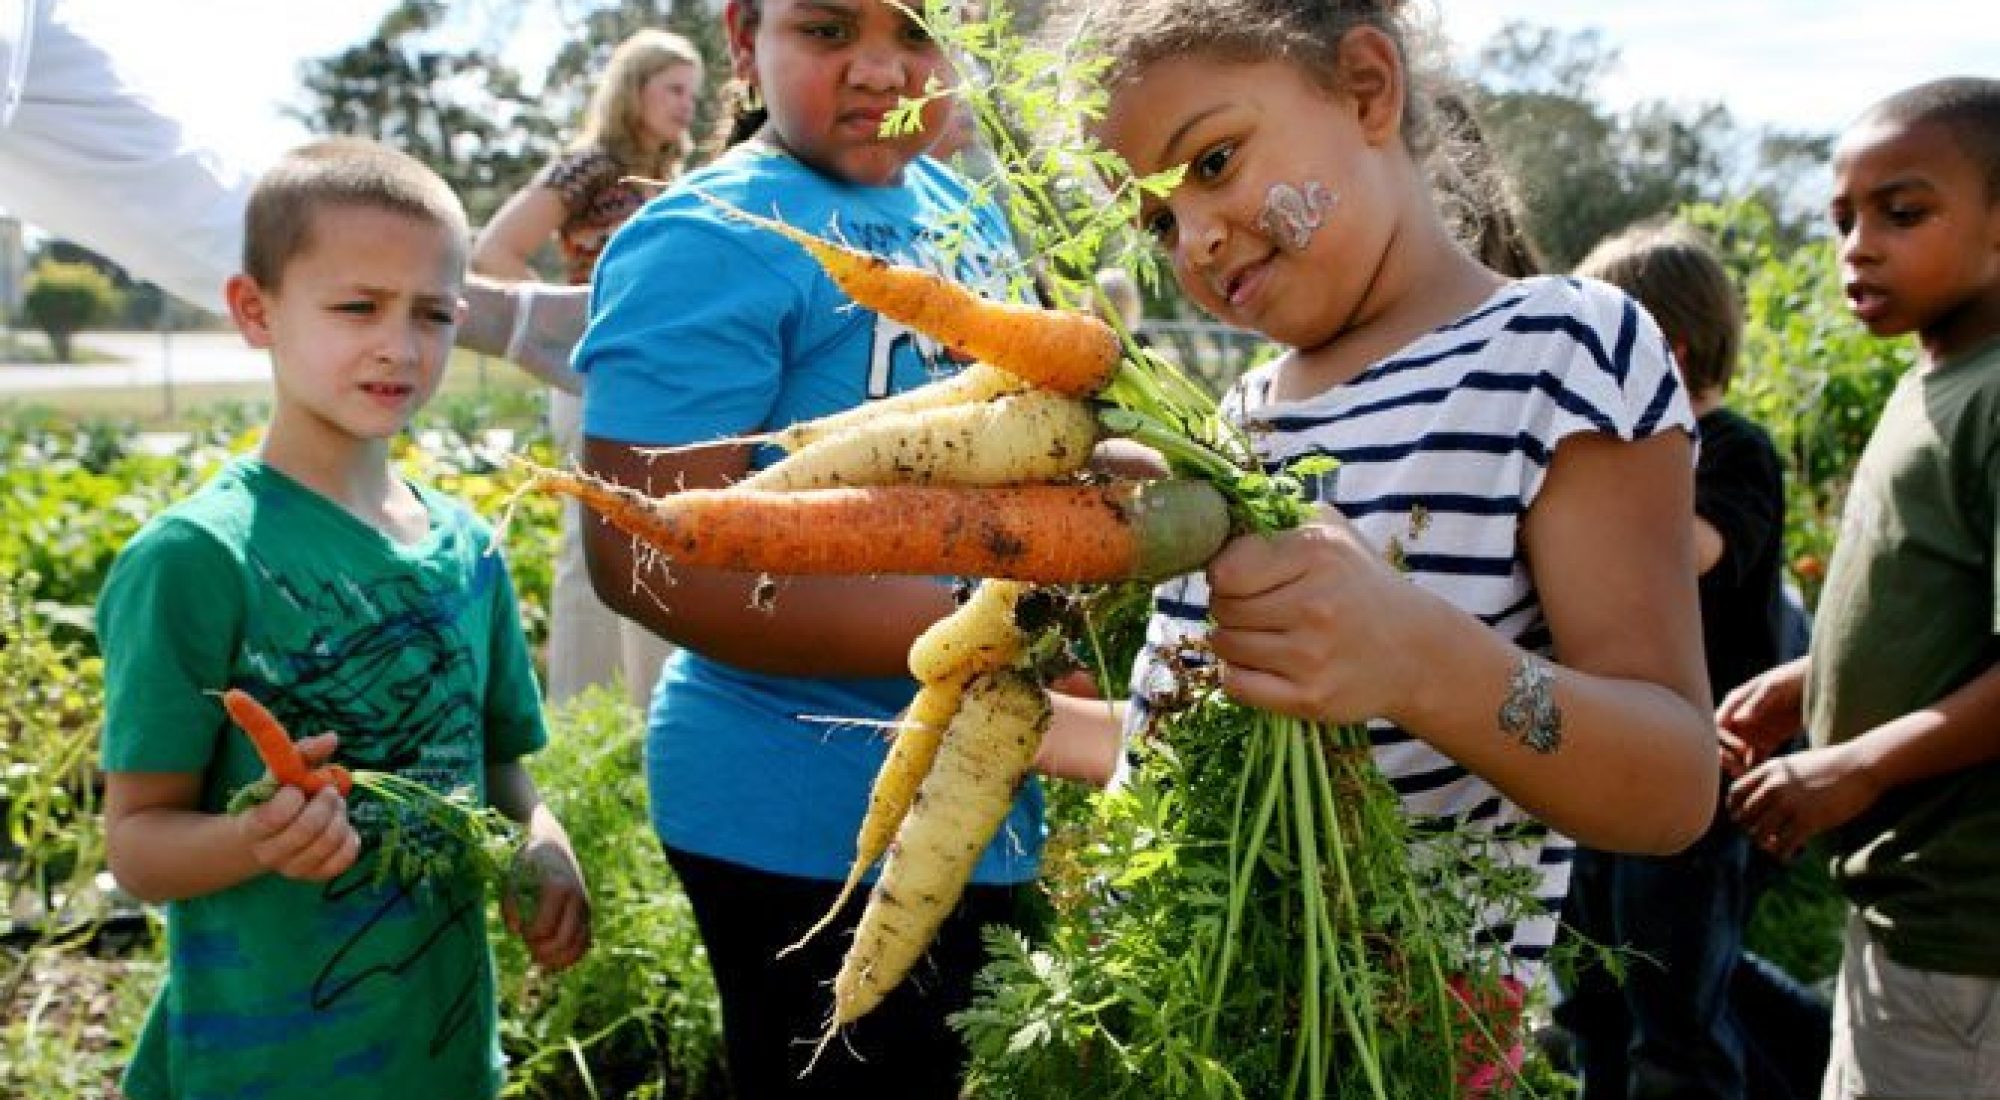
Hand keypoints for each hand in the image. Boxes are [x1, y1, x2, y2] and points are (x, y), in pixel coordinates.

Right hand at [241, 731, 359, 881]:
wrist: (278, 832)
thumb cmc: (282, 794)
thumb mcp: (286, 771)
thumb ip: (304, 753)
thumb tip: (331, 739)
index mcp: (252, 825)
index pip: (271, 818)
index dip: (292, 799)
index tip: (298, 788)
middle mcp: (268, 853)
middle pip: (305, 831)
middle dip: (325, 804)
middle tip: (329, 793)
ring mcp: (292, 868)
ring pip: (327, 844)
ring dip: (339, 818)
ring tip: (335, 808)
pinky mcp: (316, 875)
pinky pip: (343, 860)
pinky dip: (350, 839)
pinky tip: (343, 828)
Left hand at [503, 829, 590, 971]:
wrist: (553, 847)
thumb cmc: (528, 865)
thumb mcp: (512, 880)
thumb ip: (510, 906)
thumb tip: (516, 931)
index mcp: (557, 888)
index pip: (543, 928)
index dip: (528, 936)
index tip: (520, 929)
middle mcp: (576, 898)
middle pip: (563, 941)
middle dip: (542, 952)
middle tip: (529, 949)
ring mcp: (585, 907)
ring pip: (579, 946)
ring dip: (559, 960)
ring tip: (541, 960)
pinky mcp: (587, 915)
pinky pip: (584, 943)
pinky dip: (571, 956)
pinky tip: (554, 959)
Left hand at [1205, 509, 1429, 723]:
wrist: (1416, 650)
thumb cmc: (1358, 584)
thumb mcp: (1330, 531)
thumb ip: (1274, 519)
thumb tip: (1215, 527)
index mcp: (1317, 554)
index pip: (1226, 571)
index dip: (1225, 574)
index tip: (1242, 578)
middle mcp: (1315, 605)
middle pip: (1223, 608)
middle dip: (1229, 607)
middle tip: (1254, 608)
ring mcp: (1312, 656)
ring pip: (1225, 646)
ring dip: (1233, 640)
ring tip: (1262, 634)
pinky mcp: (1310, 698)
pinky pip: (1236, 685)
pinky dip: (1238, 675)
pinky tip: (1260, 665)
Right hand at [1716, 659, 1806, 776]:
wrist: (1820, 682)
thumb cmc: (1794, 677)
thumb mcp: (1775, 686)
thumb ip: (1757, 702)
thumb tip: (1738, 719)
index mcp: (1735, 703)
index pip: (1717, 726)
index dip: (1723, 740)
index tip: (1742, 749)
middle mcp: (1739, 718)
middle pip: (1721, 743)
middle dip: (1726, 757)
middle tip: (1741, 770)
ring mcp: (1752, 731)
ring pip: (1735, 755)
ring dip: (1738, 766)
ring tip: (1750, 776)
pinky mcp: (1767, 741)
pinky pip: (1754, 759)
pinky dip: (1754, 769)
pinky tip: (1763, 776)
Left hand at [1726, 744, 1879, 859]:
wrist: (1860, 766)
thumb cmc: (1831, 765)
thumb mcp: (1794, 764)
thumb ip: (1775, 777)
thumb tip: (1762, 797)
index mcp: (1768, 770)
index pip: (1735, 793)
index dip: (1735, 809)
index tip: (1743, 819)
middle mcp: (1773, 787)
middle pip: (1744, 817)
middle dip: (1751, 829)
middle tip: (1764, 836)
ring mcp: (1789, 805)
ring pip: (1759, 834)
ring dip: (1766, 844)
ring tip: (1778, 846)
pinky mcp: (1807, 822)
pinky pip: (1782, 846)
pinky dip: (1783, 855)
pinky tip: (1792, 855)